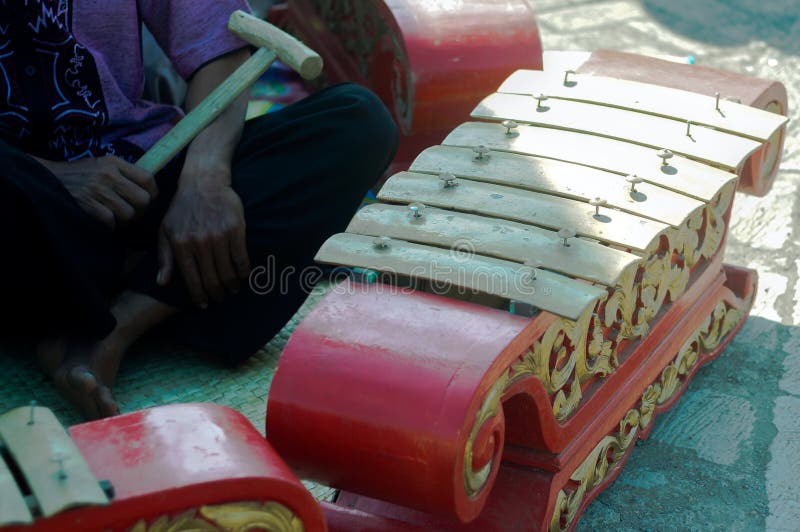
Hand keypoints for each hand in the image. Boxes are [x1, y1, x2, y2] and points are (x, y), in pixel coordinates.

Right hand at [41, 156, 156, 229]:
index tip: (146, 200)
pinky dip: (108, 226)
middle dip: (139, 210)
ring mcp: (98, 189)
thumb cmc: (80, 175)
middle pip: (143, 200)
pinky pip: (111, 221)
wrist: (46, 178)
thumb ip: (125, 174)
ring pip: (129, 214)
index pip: (148, 179)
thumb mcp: (102, 165)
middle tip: (130, 212)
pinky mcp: (87, 203)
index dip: (151, 194)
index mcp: (115, 163)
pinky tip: (102, 220)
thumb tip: (149, 191)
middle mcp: (108, 174)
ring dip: (123, 220)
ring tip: (113, 215)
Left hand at [157, 173, 250, 307]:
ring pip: (227, 271)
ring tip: (233, 288)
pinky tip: (243, 275)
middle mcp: (199, 243)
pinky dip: (244, 271)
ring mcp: (219, 236)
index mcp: (181, 245)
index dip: (199, 296)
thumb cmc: (182, 208)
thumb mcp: (165, 231)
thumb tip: (162, 282)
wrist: (203, 183)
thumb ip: (164, 257)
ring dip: (232, 285)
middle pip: (211, 279)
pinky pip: (241, 258)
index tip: (204, 303)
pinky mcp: (235, 229)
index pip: (191, 279)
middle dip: (217, 293)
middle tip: (221, 297)